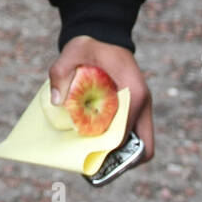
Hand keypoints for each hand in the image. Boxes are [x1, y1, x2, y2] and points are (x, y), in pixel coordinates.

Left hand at [48, 35, 153, 164]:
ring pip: (141, 143)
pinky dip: (119, 143)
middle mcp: (143, 102)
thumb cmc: (90, 44)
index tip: (92, 156)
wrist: (104, 34)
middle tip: (98, 167)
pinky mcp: (134, 108)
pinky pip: (133, 134)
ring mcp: (141, 106)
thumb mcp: (72, 51)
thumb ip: (61, 73)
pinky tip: (97, 144)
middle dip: (124, 161)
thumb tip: (57, 102)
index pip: (127, 131)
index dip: (111, 147)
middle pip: (144, 146)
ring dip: (123, 155)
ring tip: (97, 162)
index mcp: (134, 91)